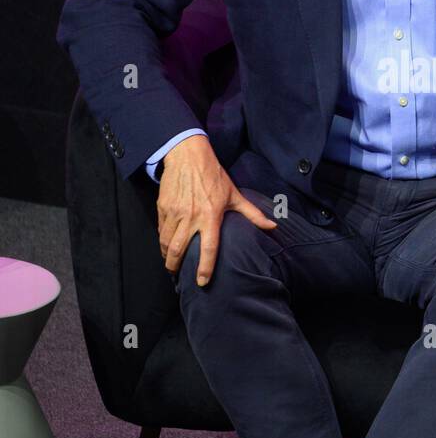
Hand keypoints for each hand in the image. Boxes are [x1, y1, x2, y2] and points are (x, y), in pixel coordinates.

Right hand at [157, 134, 276, 286]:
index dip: (205, 268)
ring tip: (170, 265)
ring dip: (167, 257)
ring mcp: (175, 213)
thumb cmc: (213, 175)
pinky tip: (165, 246)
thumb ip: (253, 214)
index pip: (209, 248)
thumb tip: (273, 227)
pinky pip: (160, 230)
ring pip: (165, 243)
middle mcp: (191, 217)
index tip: (202, 282)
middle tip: (177, 276)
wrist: (188, 155)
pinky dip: (161, 241)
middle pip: (178, 250)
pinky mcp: (163, 208)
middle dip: (175, 267)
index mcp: (210, 216)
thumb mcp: (234, 195)